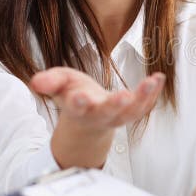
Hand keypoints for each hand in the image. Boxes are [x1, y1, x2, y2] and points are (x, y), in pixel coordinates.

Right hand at [30, 67, 164, 167]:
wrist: (89, 117)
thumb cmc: (74, 95)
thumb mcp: (58, 84)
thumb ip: (49, 82)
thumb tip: (35, 81)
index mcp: (79, 110)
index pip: (77, 108)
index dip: (79, 104)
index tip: (80, 98)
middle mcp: (99, 116)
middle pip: (108, 113)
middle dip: (115, 105)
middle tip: (124, 97)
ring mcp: (118, 116)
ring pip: (132, 112)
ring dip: (143, 98)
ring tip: (151, 81)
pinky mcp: (132, 112)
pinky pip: (145, 106)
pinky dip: (154, 94)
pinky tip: (159, 77)